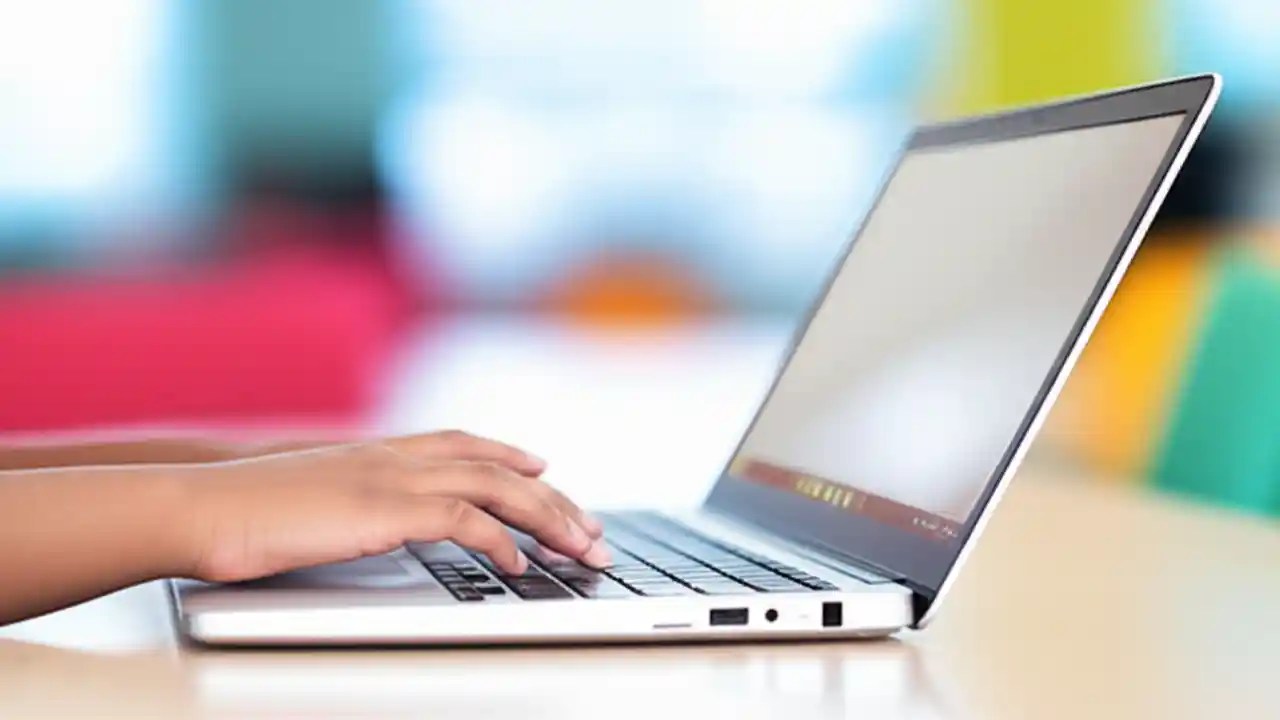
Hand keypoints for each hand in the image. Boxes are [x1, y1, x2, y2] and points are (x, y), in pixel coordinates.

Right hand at [178, 431, 608, 582]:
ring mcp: (394, 478)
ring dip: (548, 518)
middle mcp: (396, 455)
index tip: (544, 465)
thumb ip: (352, 498)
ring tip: (580, 547)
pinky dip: (500, 542)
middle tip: (588, 527)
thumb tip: (370, 518)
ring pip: (497, 489)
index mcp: (379, 449)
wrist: (202, 505)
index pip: (463, 442)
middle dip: (551, 497)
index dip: (508, 453)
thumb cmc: (245, 510)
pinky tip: (520, 565)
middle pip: (497, 467)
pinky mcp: (387, 510)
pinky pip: (465, 522)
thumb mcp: (313, 496)